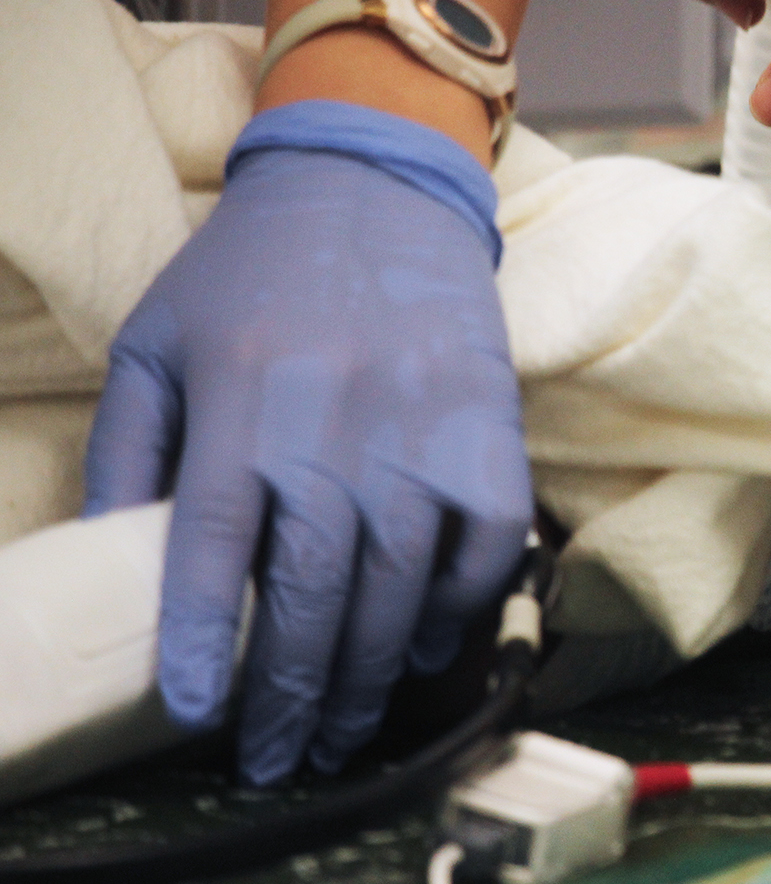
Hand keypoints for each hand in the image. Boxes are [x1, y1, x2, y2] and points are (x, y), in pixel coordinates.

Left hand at [83, 105, 533, 785]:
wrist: (378, 183)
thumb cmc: (254, 269)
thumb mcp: (157, 340)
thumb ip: (130, 449)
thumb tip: (116, 560)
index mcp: (244, 389)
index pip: (217, 538)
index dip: (207, 636)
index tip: (199, 710)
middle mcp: (337, 410)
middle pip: (316, 579)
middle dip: (294, 687)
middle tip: (277, 753)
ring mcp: (424, 417)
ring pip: (404, 575)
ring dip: (374, 669)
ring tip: (342, 725)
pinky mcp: (488, 418)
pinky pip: (488, 536)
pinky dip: (463, 602)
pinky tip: (428, 639)